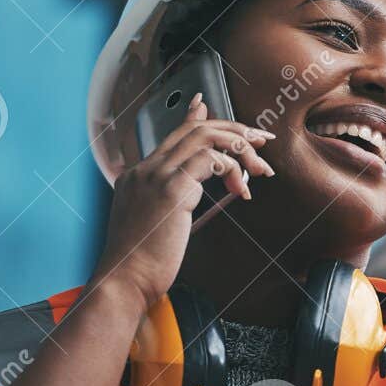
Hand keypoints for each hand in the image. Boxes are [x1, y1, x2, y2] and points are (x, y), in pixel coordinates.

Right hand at [90, 91, 274, 306]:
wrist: (124, 280)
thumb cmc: (140, 264)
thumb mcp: (151, 226)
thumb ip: (167, 204)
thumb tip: (189, 197)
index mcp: (137, 177)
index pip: (172, 136)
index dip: (193, 118)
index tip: (207, 105)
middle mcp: (144, 170)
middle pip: (194, 130)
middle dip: (233, 130)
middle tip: (261, 140)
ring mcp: (156, 176)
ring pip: (205, 138)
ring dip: (240, 148)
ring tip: (259, 168)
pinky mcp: (171, 189)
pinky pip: (211, 161)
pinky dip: (233, 170)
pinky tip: (241, 190)